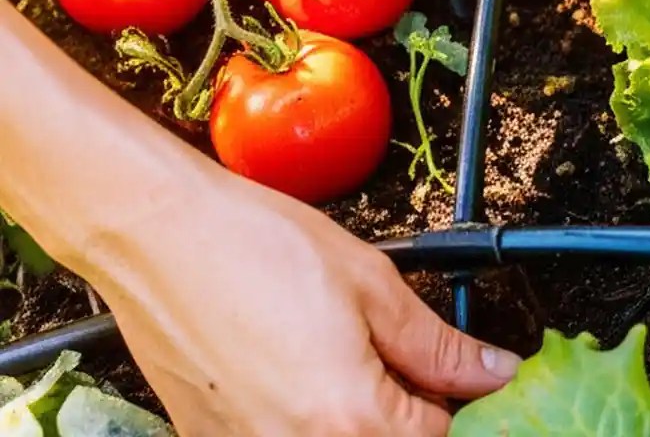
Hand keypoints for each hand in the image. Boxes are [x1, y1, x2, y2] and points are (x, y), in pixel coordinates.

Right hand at [85, 164, 518, 435]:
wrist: (155, 232)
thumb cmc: (253, 246)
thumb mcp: (371, 286)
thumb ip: (439, 346)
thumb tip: (494, 373)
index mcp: (350, 420)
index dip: (466, 405)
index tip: (472, 377)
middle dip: (416, 413)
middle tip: (414, 365)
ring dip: (365, 417)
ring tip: (356, 359)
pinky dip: (314, 419)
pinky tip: (309, 370)